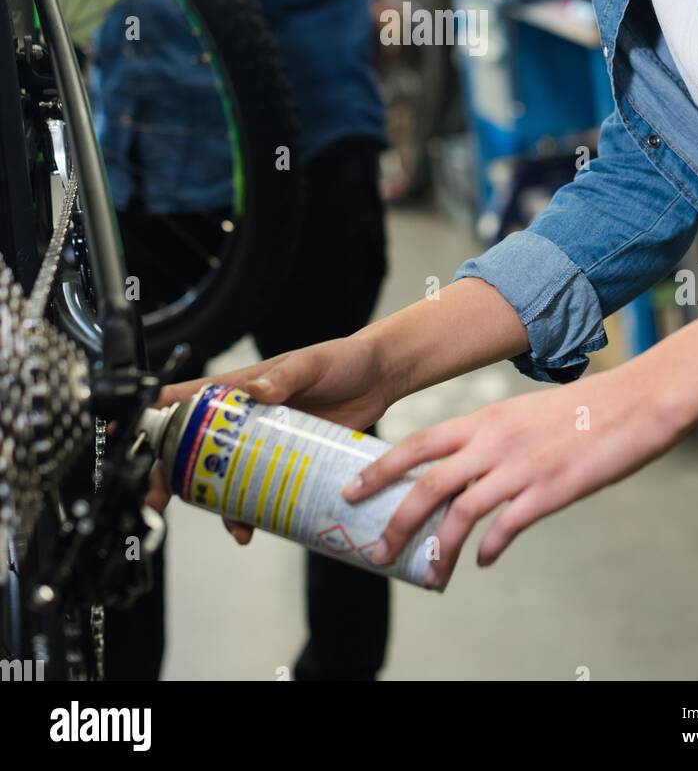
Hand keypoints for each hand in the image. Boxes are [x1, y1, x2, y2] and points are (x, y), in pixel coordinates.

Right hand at [144, 332, 394, 541]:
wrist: (378, 379)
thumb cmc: (341, 361)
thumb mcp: (311, 364)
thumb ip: (284, 377)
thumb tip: (257, 392)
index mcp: (243, 387)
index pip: (190, 398)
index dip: (157, 416)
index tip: (130, 437)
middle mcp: (247, 417)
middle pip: (195, 447)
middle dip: (171, 474)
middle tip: (157, 500)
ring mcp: (265, 442)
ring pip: (224, 476)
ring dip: (215, 502)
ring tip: (227, 523)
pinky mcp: (287, 461)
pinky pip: (259, 489)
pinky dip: (250, 510)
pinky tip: (253, 526)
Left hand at [343, 362, 679, 588]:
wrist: (634, 403)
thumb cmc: (581, 410)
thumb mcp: (523, 415)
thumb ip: (491, 439)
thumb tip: (466, 470)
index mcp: (485, 419)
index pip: (418, 443)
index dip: (381, 468)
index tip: (354, 489)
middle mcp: (494, 441)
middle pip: (428, 484)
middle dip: (397, 521)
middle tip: (378, 550)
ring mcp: (521, 467)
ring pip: (461, 513)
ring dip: (439, 549)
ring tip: (430, 575)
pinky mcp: (550, 491)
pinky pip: (506, 527)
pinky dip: (488, 548)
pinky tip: (482, 560)